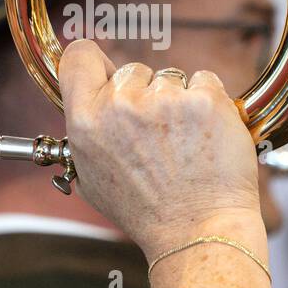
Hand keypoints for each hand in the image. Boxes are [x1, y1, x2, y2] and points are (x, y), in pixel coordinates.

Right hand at [59, 40, 272, 287]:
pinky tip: (205, 137)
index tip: (106, 72)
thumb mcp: (92, 178)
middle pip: (132, 70)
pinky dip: (208, 103)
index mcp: (86, 122)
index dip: (94, 63)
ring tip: (184, 144)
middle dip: (145, 95)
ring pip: (171, 77)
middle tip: (157, 137)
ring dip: (179, 101)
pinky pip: (204, 81)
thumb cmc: (147, 211)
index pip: (79, 57)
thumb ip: (85, 134)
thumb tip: (85, 100)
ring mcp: (164, 100)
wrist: (198, 230)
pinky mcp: (204, 100)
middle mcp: (121, 106)